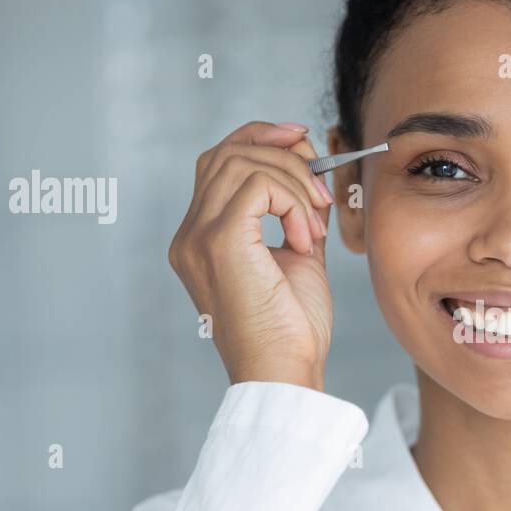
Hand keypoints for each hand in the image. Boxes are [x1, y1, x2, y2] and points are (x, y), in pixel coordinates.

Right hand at [168, 121, 335, 389]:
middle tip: (320, 188)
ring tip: (313, 226)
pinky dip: (291, 200)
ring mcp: (199, 237)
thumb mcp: (297, 256)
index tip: (302, 141)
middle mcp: (190, 235)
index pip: (219, 161)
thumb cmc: (291, 329)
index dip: (260, 138)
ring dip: (294, 182)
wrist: (285, 372)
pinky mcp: (219, 242)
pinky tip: (303, 238)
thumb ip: (294, 214)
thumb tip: (311, 172)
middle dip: (282, 152)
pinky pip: (257, 184)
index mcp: (201, 238)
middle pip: (227, 152)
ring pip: (243, 161)